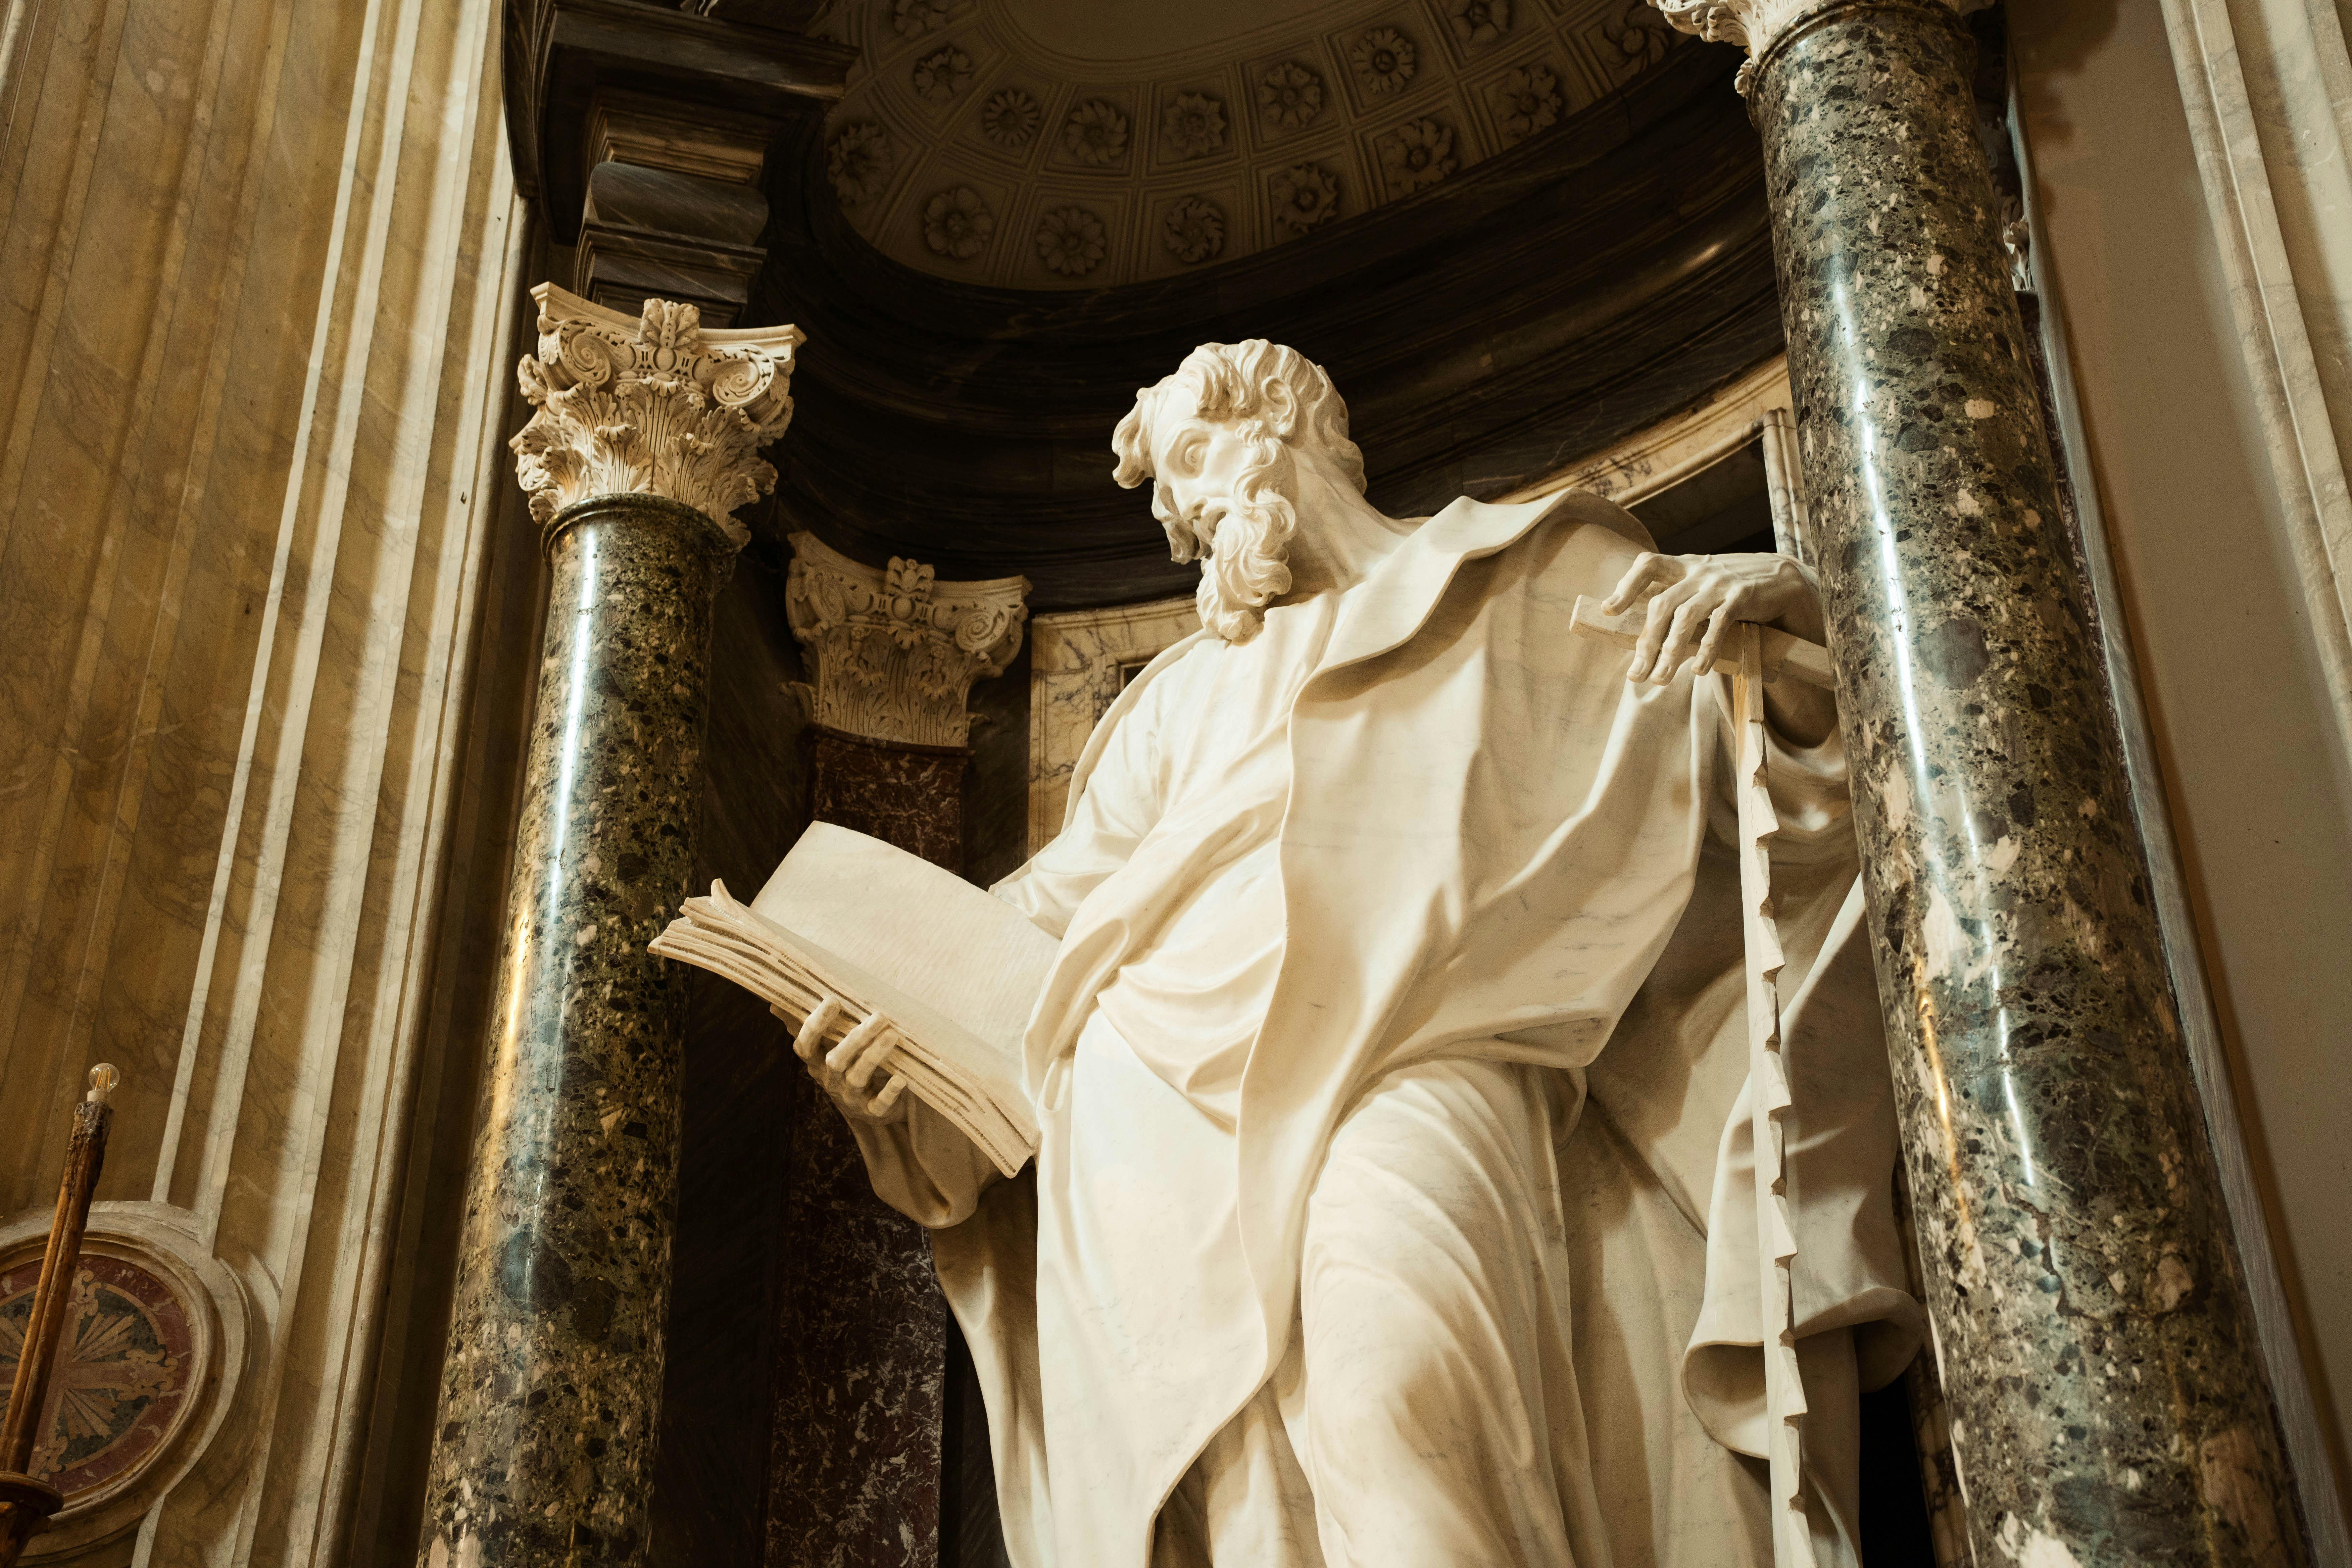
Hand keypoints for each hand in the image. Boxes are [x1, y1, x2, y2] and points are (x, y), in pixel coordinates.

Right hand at [793, 996, 908, 1124]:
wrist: (869, 1108)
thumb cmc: (846, 1065)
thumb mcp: (824, 1047)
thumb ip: (802, 1025)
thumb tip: (774, 1003)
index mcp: (817, 1062)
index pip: (806, 1046)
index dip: (816, 1025)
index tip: (832, 1001)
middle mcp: (830, 1080)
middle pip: (836, 1060)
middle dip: (855, 1038)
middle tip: (879, 1016)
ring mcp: (850, 1097)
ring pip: (857, 1077)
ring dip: (874, 1056)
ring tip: (892, 1035)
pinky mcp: (872, 1111)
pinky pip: (878, 1104)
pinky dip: (889, 1092)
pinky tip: (900, 1080)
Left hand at [1599, 551, 1823, 684]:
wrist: (1785, 580)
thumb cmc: (1736, 592)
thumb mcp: (1704, 587)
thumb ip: (1679, 601)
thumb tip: (1647, 639)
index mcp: (1685, 566)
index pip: (1647, 564)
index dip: (1626, 585)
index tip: (1609, 611)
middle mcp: (1699, 571)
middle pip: (1662, 604)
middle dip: (1646, 643)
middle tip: (1636, 675)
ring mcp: (1720, 582)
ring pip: (1685, 617)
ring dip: (1670, 652)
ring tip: (1660, 679)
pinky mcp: (1743, 596)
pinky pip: (1718, 624)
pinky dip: (1706, 648)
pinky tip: (1698, 670)